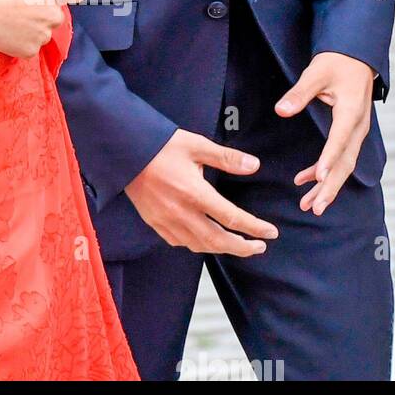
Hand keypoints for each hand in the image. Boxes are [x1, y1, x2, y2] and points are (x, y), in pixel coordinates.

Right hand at [0, 0, 87, 58]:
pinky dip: (22, 39)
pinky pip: (31, 45)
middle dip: (44, 9)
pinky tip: (8, 28)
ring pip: (43, 30)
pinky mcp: (29, 51)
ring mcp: (42, 36)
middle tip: (21, 2)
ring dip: (33, 25)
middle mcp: (53, 16)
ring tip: (12, 15)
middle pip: (57, 13)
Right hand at [124, 129, 277, 254]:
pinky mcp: (154, 222)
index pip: (232, 218)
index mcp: (194, 193)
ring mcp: (166, 221)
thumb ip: (226, 158)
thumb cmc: (160, 145)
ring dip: (222, 249)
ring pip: (200, 245)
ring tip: (237, 246)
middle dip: (243, 247)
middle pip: (218, 241)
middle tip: (259, 247)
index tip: (270, 233)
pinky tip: (204, 240)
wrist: (124, 151)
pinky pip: (180, 242)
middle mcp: (181, 212)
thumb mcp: (195, 145)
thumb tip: (254, 165)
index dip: (255, 228)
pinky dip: (197, 245)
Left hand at [276, 51, 375, 214]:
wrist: (354, 58)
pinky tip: (304, 181)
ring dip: (327, 186)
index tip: (319, 178)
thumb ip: (299, 93)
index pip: (339, 141)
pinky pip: (339, 158)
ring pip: (344, 166)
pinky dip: (324, 171)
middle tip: (315, 207)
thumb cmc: (336, 64)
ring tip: (310, 205)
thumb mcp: (315, 74)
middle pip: (345, 163)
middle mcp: (357, 128)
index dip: (329, 160)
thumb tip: (281, 110)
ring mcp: (355, 133)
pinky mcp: (349, 134)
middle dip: (330, 187)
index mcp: (350, 113)